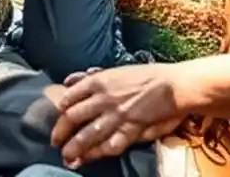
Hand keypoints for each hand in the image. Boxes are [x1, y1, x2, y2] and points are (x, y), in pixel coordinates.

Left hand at [50, 64, 186, 168]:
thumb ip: (90, 78)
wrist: (174, 85)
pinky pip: (110, 144)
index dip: (60, 110)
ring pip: (88, 134)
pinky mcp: (131, 129)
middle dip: (61, 132)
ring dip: (74, 147)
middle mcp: (103, 98)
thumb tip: (68, 80)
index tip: (57, 117)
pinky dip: (97, 154)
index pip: (70, 97)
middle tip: (55, 142)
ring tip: (67, 157)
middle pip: (73, 117)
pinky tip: (88, 159)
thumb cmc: (147, 76)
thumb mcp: (115, 70)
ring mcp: (116, 115)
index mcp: (99, 81)